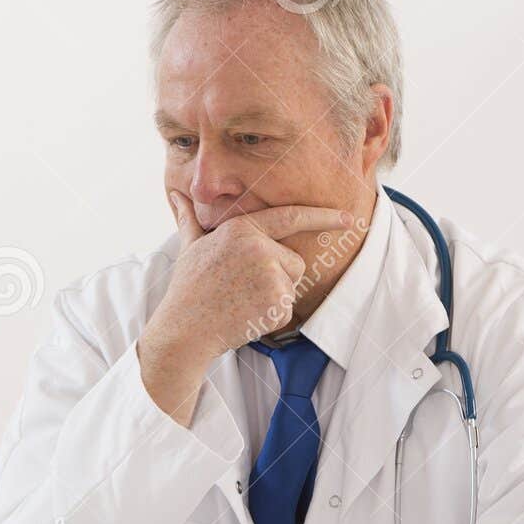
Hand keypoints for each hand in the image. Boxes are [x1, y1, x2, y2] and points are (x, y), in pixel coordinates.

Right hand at [137, 193, 349, 424]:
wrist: (184, 330)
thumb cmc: (187, 289)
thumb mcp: (190, 247)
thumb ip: (190, 218)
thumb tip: (175, 193)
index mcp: (241, 228)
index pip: (291, 217)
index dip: (323, 217)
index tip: (348, 218)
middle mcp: (258, 246)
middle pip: (294, 261)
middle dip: (277, 277)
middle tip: (241, 290)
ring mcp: (269, 274)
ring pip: (291, 285)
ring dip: (273, 297)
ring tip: (240, 302)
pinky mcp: (276, 302)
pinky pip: (287, 308)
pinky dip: (270, 316)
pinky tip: (244, 315)